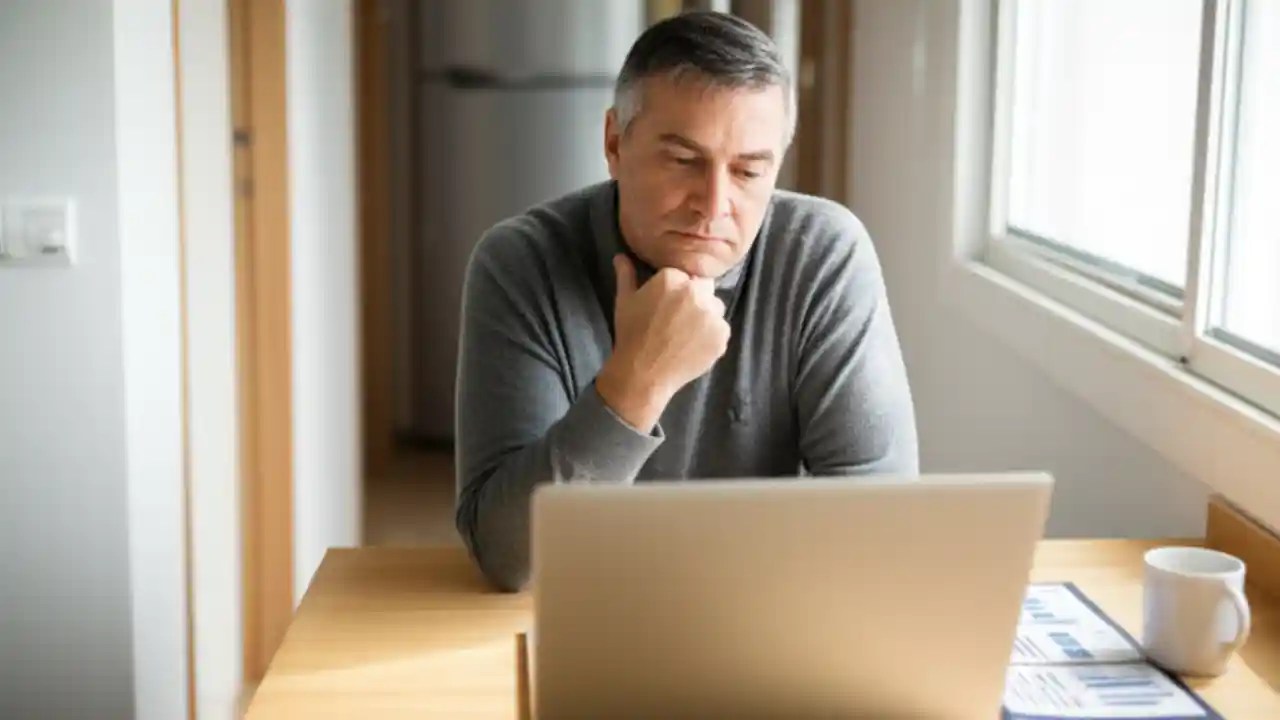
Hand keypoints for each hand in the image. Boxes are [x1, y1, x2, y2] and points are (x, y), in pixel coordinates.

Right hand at [595, 254, 730, 431]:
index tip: (665, 304)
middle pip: (702, 287)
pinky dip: (712, 336)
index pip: (682, 274)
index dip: (675, 289)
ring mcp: (711, 314)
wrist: (642, 374)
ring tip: (687, 333)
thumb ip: (626, 275)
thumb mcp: (625, 301)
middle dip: (694, 297)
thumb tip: (620, 256)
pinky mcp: (722, 335)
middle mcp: (695, 291)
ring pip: (715, 307)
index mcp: (671, 278)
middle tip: (678, 318)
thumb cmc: (630, 335)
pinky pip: (721, 329)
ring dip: (706, 315)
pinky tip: (694, 345)